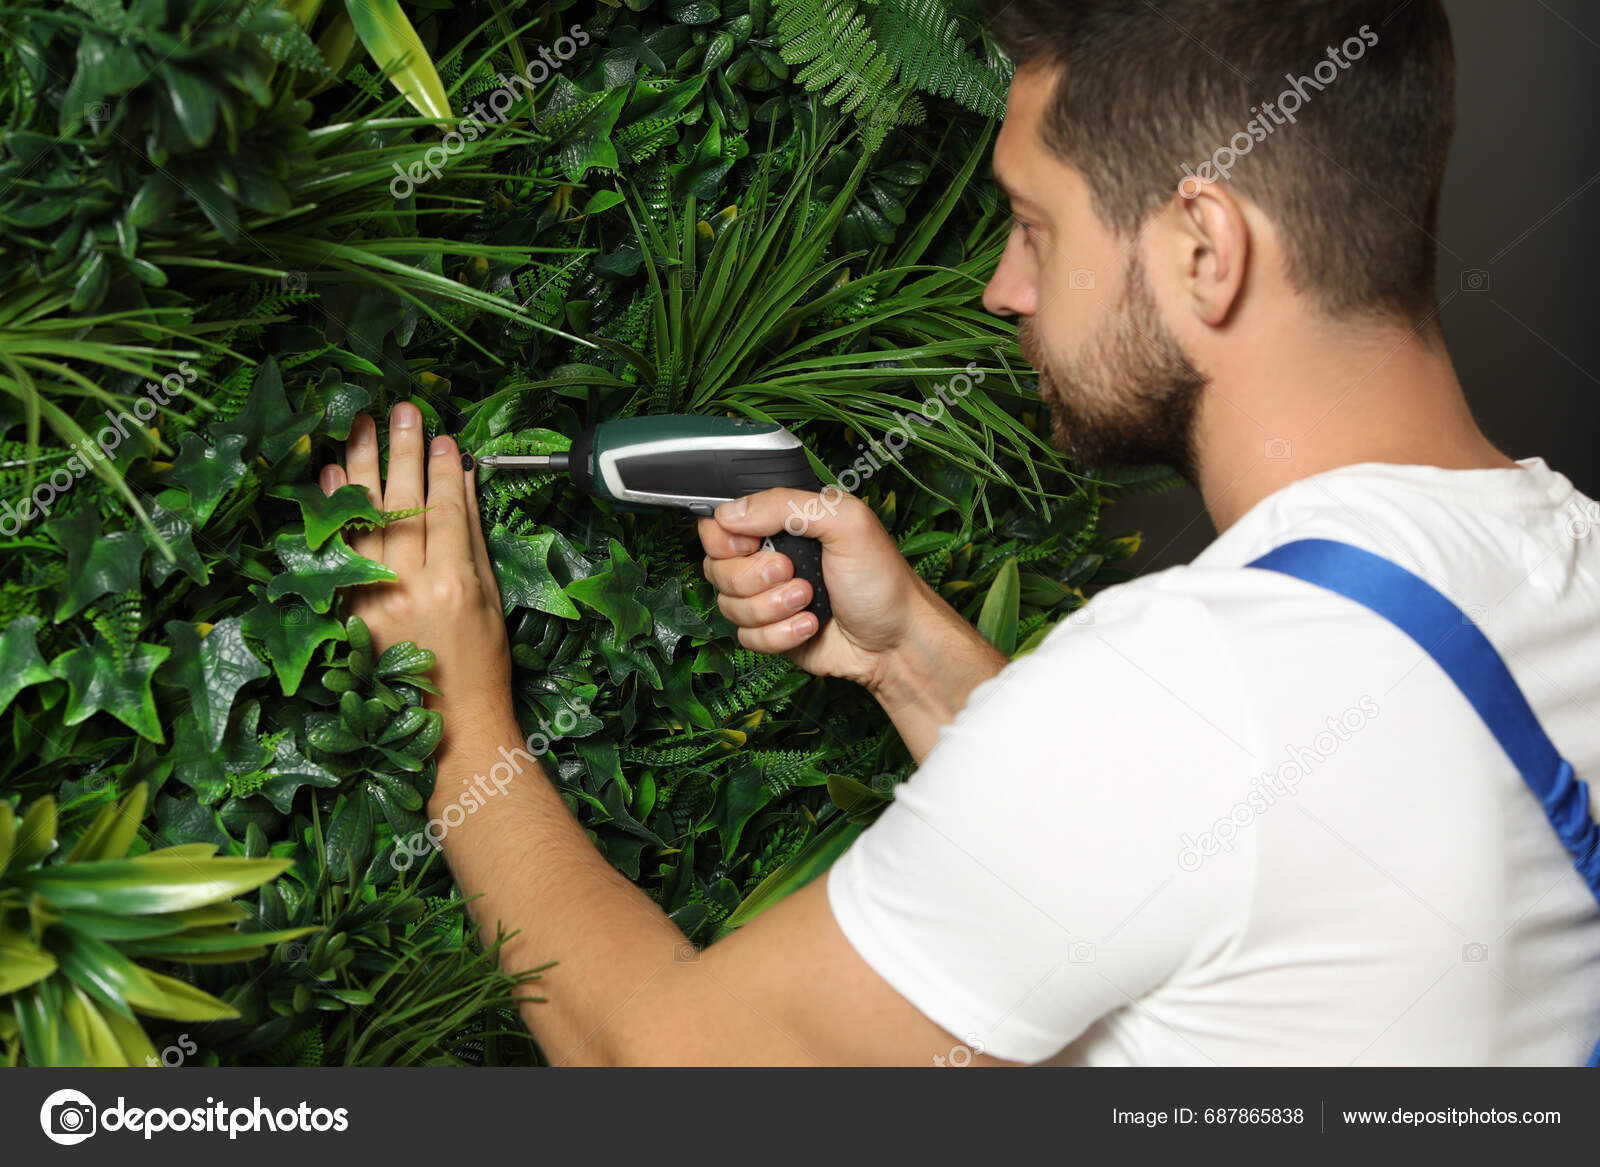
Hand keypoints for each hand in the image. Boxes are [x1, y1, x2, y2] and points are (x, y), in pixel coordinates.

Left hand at [318, 404, 512, 734]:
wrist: (450, 728)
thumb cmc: (481, 668)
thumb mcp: (490, 601)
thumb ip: (474, 540)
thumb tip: (464, 483)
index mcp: (454, 585)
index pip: (448, 510)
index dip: (444, 470)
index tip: (443, 436)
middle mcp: (409, 589)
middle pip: (403, 506)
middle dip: (402, 453)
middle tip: (400, 411)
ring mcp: (372, 602)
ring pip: (365, 522)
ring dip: (363, 469)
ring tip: (362, 427)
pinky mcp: (348, 615)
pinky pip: (338, 552)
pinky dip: (335, 513)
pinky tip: (333, 477)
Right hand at [697, 488, 929, 690]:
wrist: (897, 641)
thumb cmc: (882, 579)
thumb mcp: (845, 522)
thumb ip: (786, 504)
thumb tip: (731, 512)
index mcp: (783, 523)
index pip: (720, 522)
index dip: (726, 537)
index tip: (751, 544)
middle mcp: (770, 556)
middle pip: (717, 566)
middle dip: (754, 576)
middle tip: (791, 571)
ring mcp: (767, 597)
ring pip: (729, 605)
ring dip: (772, 607)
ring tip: (809, 600)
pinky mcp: (770, 632)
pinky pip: (746, 636)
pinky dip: (779, 634)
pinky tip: (810, 626)